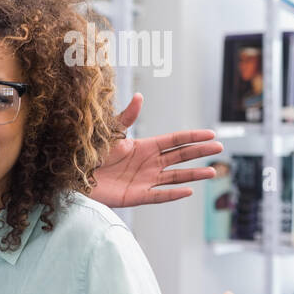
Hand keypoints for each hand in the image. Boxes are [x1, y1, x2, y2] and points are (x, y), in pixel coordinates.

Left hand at [90, 93, 222, 207]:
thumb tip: (139, 96)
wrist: (73, 174)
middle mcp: (148, 163)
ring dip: (193, 175)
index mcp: (144, 146)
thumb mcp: (110, 134)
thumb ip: (126, 118)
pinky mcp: (135, 196)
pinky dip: (173, 194)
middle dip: (200, 152)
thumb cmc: (90, 153)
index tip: (211, 134)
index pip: (174, 141)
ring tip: (213, 172)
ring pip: (175, 177)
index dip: (193, 137)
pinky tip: (189, 191)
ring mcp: (144, 180)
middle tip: (219, 148)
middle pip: (180, 157)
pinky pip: (158, 196)